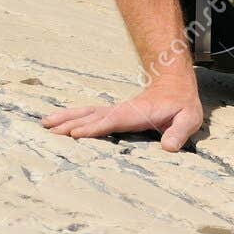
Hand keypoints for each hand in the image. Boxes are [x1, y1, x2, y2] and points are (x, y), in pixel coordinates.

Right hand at [41, 75, 203, 152]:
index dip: (96, 127)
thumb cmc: (182, 106)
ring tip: (44, 123)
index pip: (114, 121)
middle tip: (49, 129)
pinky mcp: (112, 113)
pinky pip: (88, 114)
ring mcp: (115, 110)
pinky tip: (56, 121)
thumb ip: (179, 132)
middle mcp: (122, 111)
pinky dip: (71, 117)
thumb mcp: (189, 118)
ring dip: (66, 117)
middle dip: (71, 122)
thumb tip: (168, 147)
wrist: (176, 86)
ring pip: (87, 113)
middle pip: (93, 116)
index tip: (76, 134)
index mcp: (138, 114)